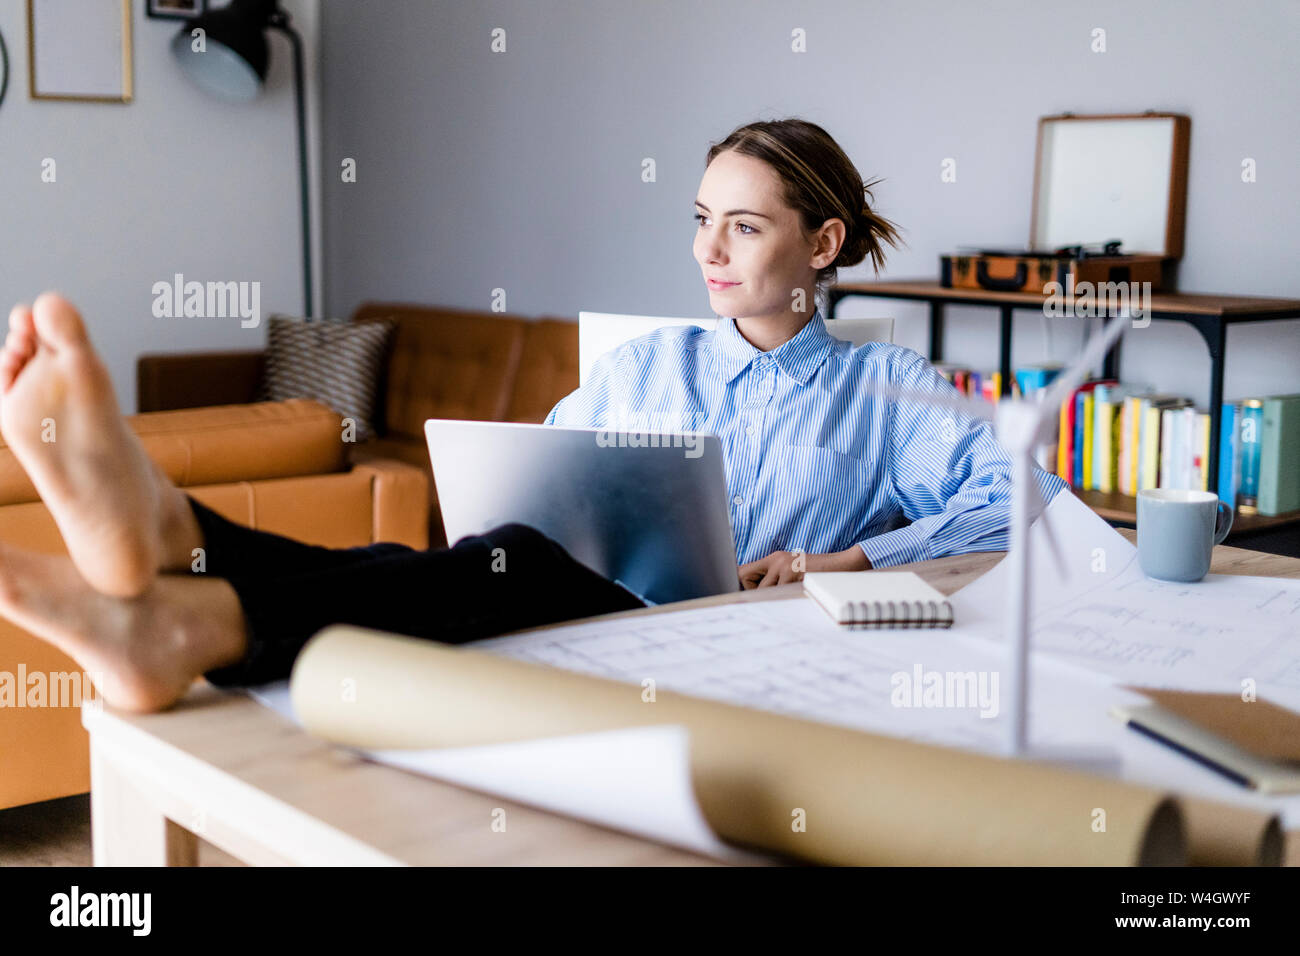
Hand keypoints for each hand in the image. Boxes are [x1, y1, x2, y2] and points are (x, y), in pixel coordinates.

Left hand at [738, 546, 871, 588]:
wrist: (842, 566)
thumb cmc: (818, 573)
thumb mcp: (793, 571)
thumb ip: (776, 578)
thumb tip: (756, 595)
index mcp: (774, 558)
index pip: (743, 571)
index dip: (743, 585)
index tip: (750, 595)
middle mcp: (775, 560)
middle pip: (745, 579)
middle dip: (752, 593)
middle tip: (768, 599)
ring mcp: (783, 566)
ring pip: (762, 590)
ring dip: (771, 598)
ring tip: (786, 597)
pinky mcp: (791, 573)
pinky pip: (777, 593)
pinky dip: (783, 599)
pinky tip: (796, 595)